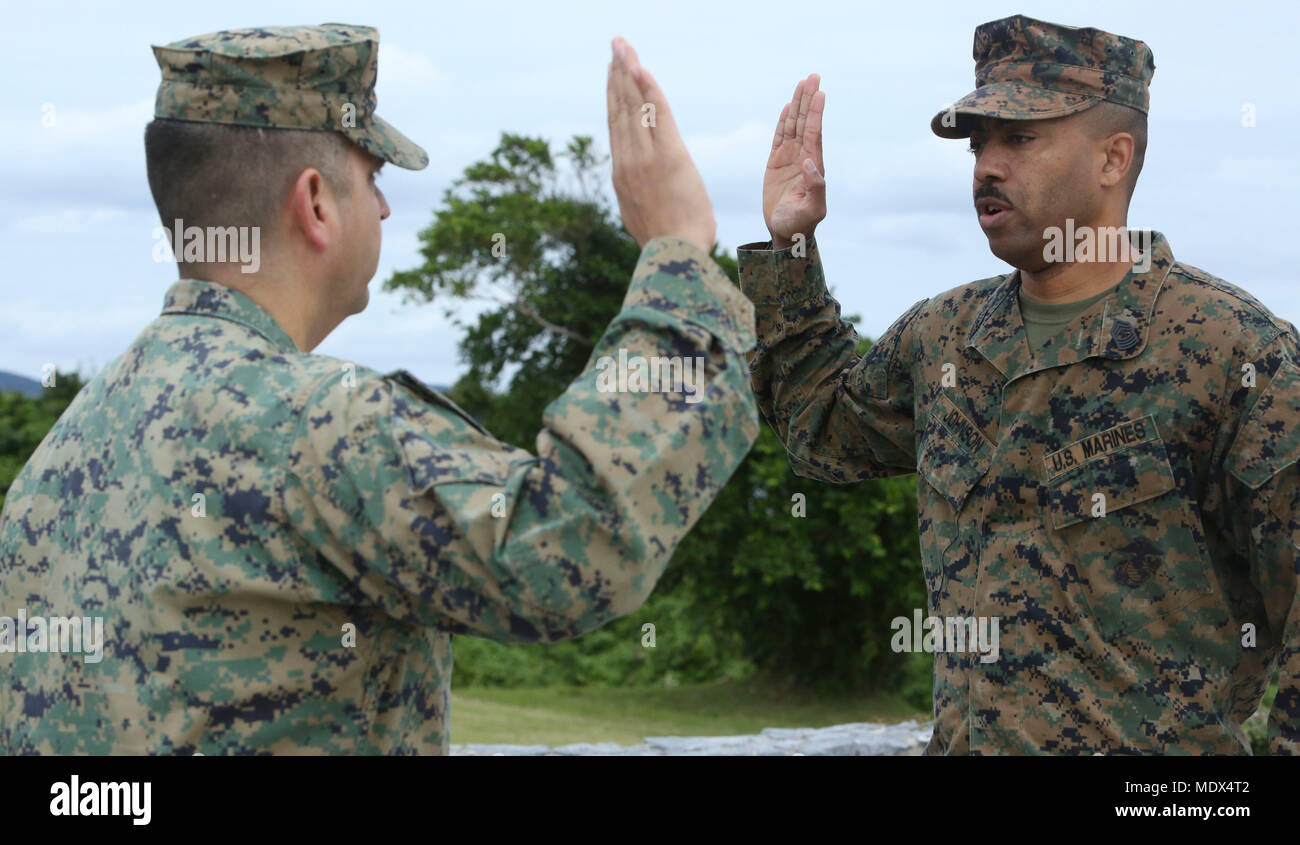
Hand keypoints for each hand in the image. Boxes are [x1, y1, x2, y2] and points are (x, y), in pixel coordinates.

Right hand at [606, 37, 714, 253]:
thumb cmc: (671, 243)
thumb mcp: (646, 215)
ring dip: (628, 71)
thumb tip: (638, 190)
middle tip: (614, 46)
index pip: (617, 126)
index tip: (612, 73)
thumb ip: (639, 194)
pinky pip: (656, 113)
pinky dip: (647, 88)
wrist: (676, 256)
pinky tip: (640, 67)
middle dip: (616, 74)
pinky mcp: (668, 156)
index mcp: (623, 175)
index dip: (614, 96)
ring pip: (634, 106)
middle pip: (621, 108)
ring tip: (622, 47)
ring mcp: (645, 158)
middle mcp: (629, 161)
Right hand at [763, 74, 825, 249]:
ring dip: (797, 104)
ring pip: (793, 126)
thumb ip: (816, 187)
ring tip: (802, 83)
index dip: (816, 112)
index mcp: (814, 166)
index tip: (820, 93)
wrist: (786, 233)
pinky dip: (783, 121)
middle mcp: (803, 157)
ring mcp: (790, 159)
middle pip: (805, 122)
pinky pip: (779, 137)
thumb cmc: (802, 224)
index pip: (814, 133)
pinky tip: (787, 107)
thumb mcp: (813, 210)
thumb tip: (810, 162)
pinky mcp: (776, 164)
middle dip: (809, 99)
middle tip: (813, 76)